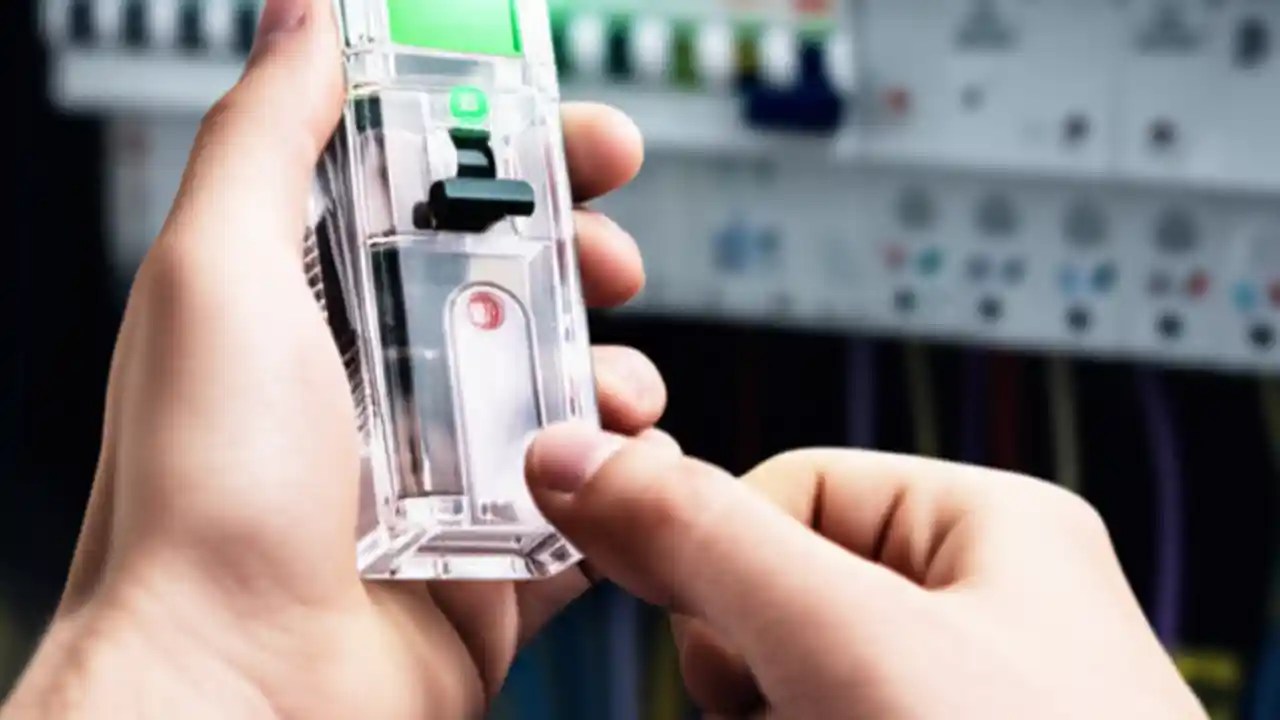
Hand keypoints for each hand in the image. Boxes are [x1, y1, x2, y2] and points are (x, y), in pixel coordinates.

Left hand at [2, 1, 661, 717]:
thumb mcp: (216, 276)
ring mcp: (441, 473)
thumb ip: (265, 136)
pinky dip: (625, 478)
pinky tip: (624, 467)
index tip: (563, 124)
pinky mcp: (497, 559)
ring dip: (610, 368)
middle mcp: (376, 386)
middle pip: (507, 286)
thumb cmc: (200, 499)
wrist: (240, 695)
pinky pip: (590, 500)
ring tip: (613, 384)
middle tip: (612, 248)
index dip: (499, 151)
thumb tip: (299, 18)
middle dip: (577, 253)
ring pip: (563, 389)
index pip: (419, 196)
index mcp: (309, 309)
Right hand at [526, 426, 1208, 718]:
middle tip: (802, 716)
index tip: (727, 639)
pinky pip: (795, 719)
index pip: (786, 487)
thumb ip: (707, 541)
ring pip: (771, 688)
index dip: (730, 562)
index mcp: (987, 530)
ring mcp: (940, 704)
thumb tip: (578, 462)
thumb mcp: (853, 644)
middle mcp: (970, 616)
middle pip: (769, 599)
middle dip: (750, 674)